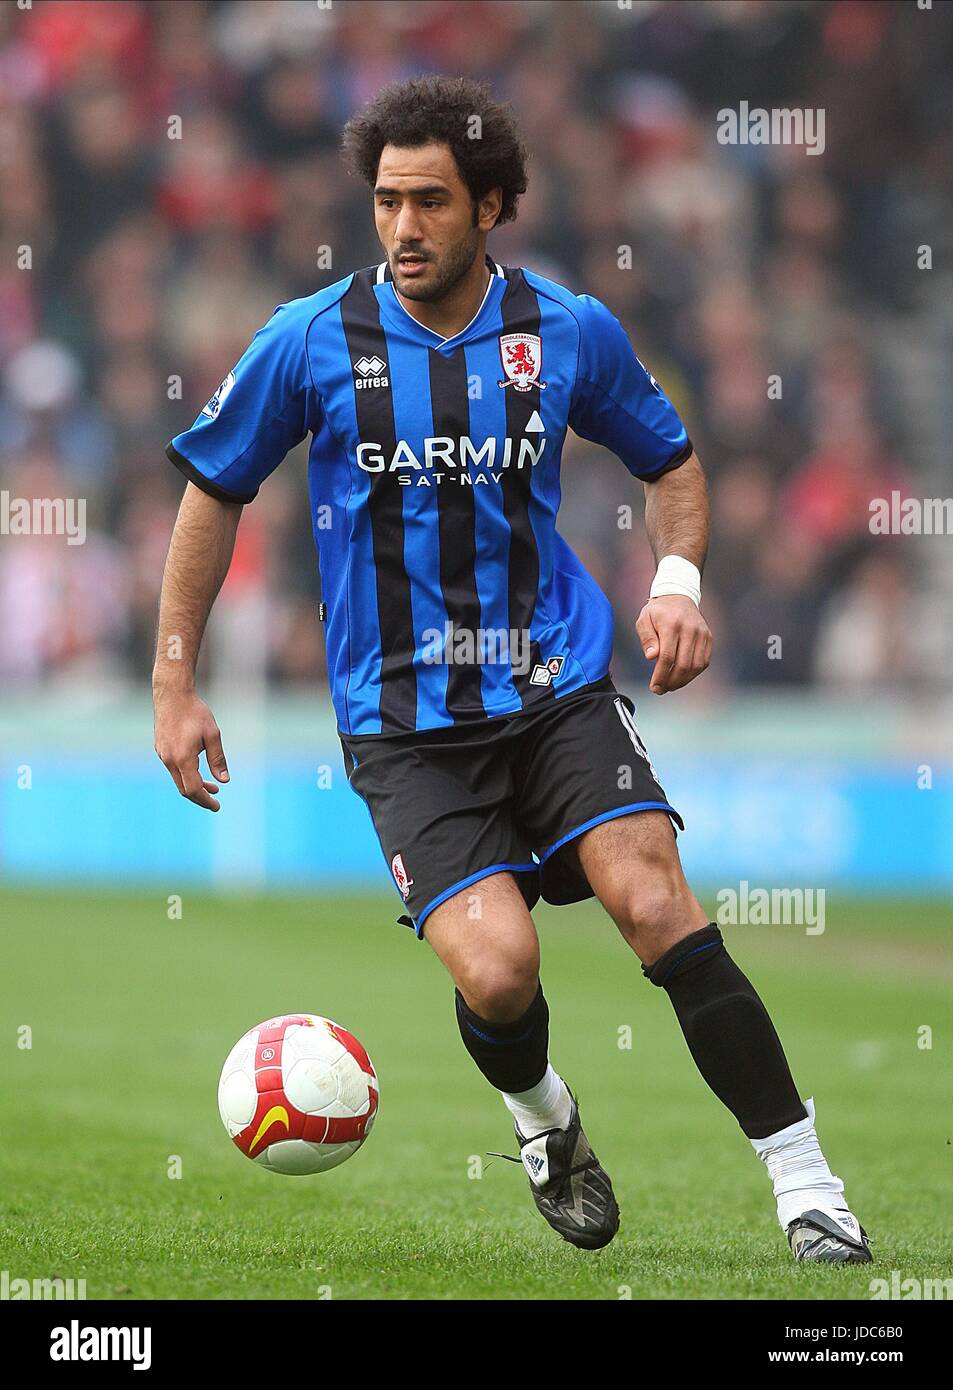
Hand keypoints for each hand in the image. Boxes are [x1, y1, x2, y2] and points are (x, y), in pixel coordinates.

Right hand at [153, 685, 228, 810]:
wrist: (172, 694)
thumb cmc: (195, 712)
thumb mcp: (212, 735)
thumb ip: (218, 759)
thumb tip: (225, 781)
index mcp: (182, 758)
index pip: (193, 790)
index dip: (205, 800)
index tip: (217, 806)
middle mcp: (169, 760)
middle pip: (184, 789)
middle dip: (200, 797)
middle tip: (215, 801)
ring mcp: (162, 754)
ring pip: (178, 779)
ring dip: (193, 785)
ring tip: (212, 787)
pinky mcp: (160, 748)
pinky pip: (173, 769)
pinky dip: (186, 775)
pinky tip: (197, 770)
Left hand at [636, 595, 711, 694]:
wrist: (678, 596)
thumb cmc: (658, 612)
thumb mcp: (644, 620)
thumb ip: (647, 638)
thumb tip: (651, 657)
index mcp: (671, 624)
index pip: (667, 657)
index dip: (661, 676)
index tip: (654, 687)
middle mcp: (690, 629)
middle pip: (683, 664)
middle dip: (671, 682)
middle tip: (661, 690)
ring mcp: (702, 634)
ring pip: (696, 666)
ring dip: (683, 681)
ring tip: (670, 686)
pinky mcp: (709, 638)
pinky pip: (704, 662)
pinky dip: (693, 673)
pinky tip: (682, 677)